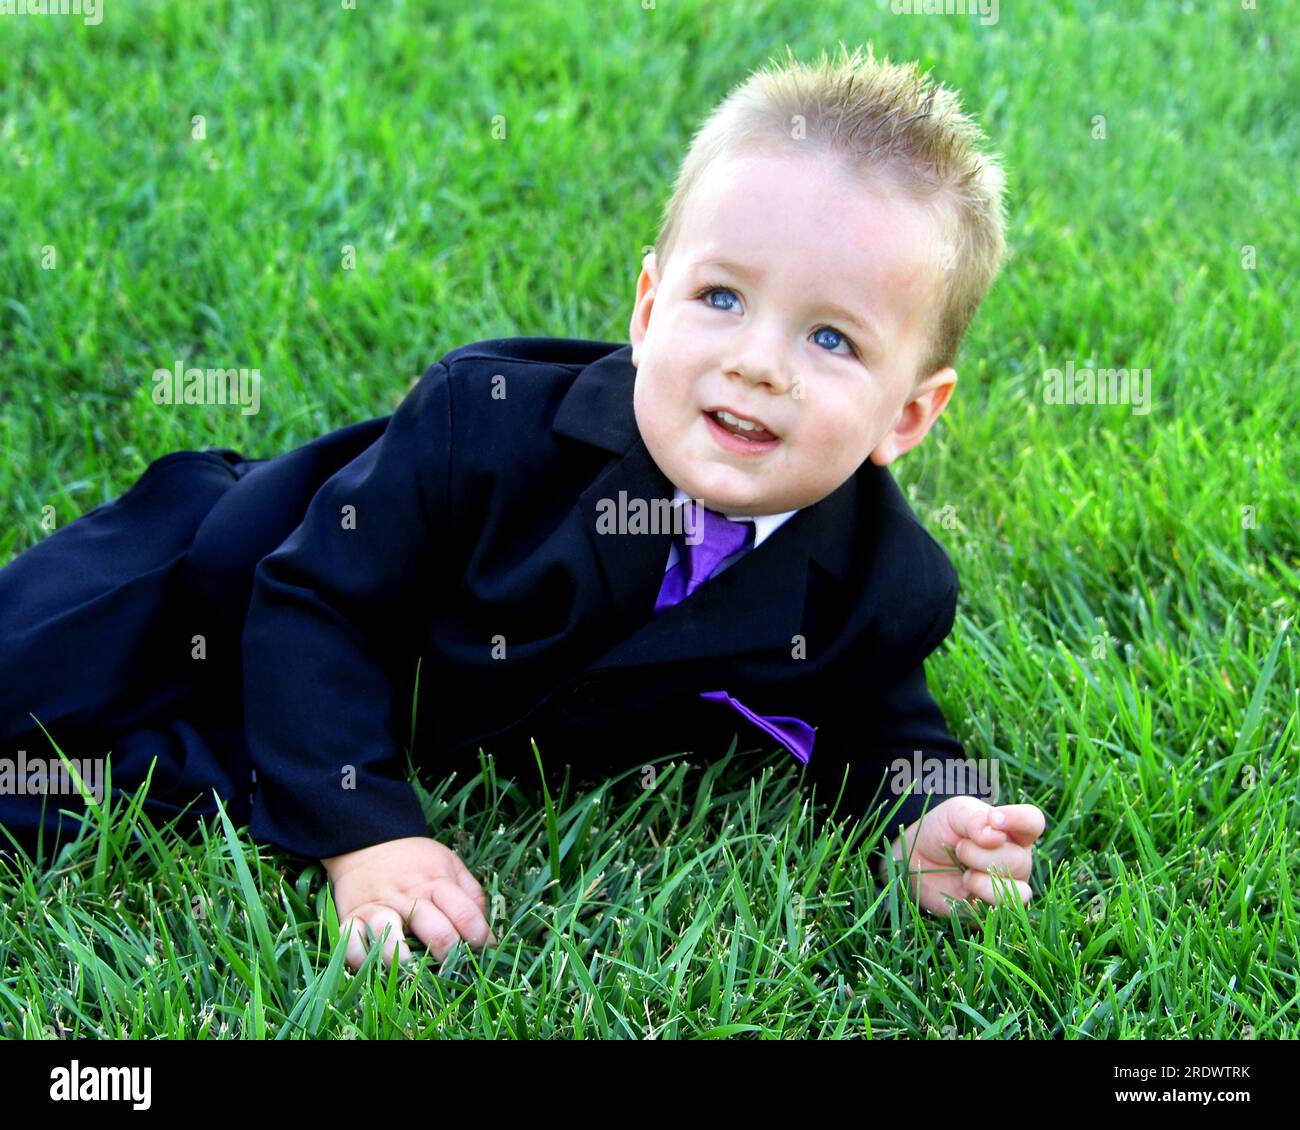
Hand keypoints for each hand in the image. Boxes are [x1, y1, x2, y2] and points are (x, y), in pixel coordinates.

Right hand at [321, 836, 497, 970]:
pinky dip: (359, 956)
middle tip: (453, 965)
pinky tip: (372, 964)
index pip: (465, 913)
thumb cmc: (416, 861)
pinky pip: (351, 942)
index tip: (483, 948)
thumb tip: (488, 936)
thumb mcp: (450, 865)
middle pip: (434, 929)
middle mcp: (408, 896)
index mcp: (437, 883)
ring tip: (412, 971)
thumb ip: (472, 896)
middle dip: (449, 952)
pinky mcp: (351, 916)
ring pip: (389, 936)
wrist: (369, 842)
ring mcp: (378, 907)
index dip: (479, 935)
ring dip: (402, 958)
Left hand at [875, 797, 1044, 916]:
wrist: (914, 859)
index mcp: (1012, 832)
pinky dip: (981, 898)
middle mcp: (1017, 860)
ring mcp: (1008, 887)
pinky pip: (1003, 911)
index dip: (1019, 820)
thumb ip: (975, 819)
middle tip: (959, 849)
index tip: (994, 820)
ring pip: (1019, 892)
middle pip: (1019, 860)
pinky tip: (965, 888)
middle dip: (981, 854)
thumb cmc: (941, 831)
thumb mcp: (955, 813)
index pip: (1033, 822)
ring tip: (964, 874)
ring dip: (985, 880)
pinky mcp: (993, 909)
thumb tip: (996, 835)